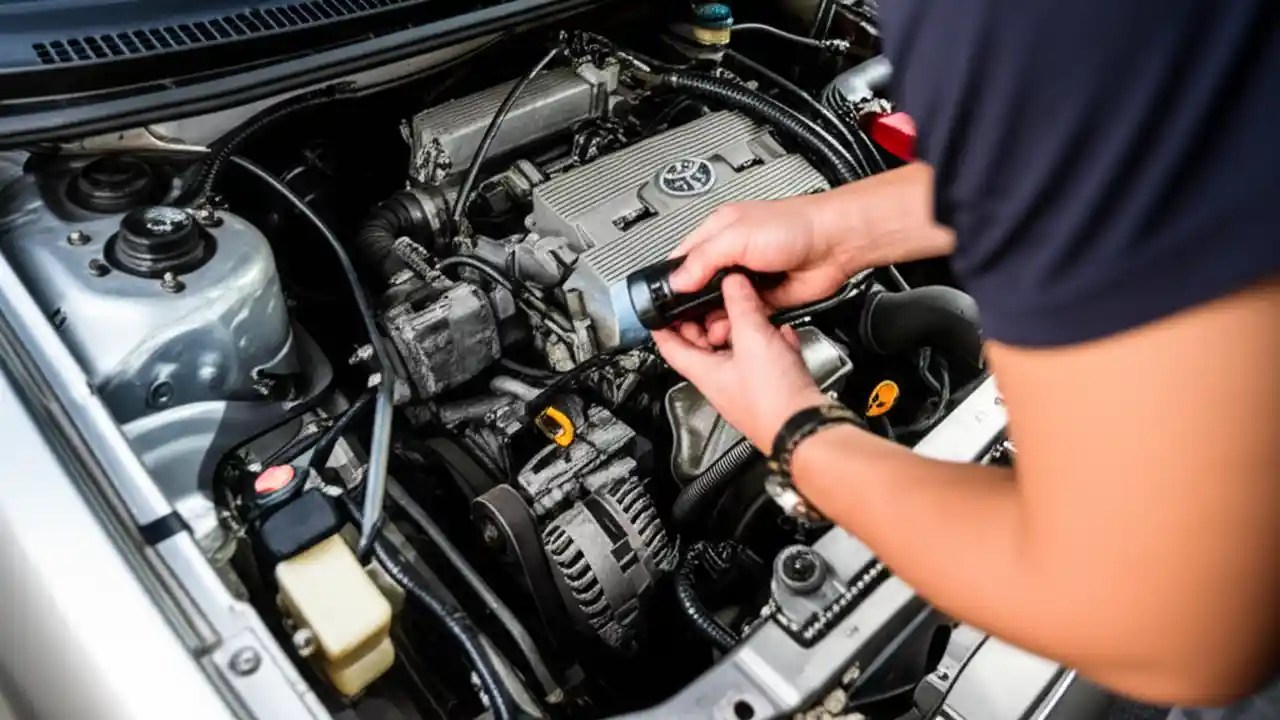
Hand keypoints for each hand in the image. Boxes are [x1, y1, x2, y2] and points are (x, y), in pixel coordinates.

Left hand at [653, 275, 829, 450]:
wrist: (805, 426)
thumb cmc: (772, 398)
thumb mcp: (752, 338)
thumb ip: (741, 305)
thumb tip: (732, 282)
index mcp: (704, 373)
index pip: (669, 346)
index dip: (661, 325)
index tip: (660, 306)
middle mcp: (721, 382)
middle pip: (704, 345)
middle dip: (708, 319)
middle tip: (713, 298)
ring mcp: (746, 386)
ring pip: (735, 350)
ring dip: (740, 328)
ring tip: (747, 309)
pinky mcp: (771, 388)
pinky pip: (764, 359)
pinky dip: (770, 342)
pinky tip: (782, 333)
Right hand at [668, 196, 864, 347]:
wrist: (834, 244)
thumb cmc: (794, 227)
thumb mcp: (737, 237)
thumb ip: (703, 258)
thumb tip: (677, 280)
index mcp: (718, 233)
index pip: (683, 258)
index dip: (672, 280)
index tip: (665, 301)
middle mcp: (732, 255)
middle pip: (699, 286)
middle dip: (692, 305)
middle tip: (687, 321)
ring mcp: (749, 278)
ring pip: (720, 305)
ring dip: (714, 318)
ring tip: (712, 326)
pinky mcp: (765, 298)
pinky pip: (743, 316)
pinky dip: (737, 324)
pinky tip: (734, 327)